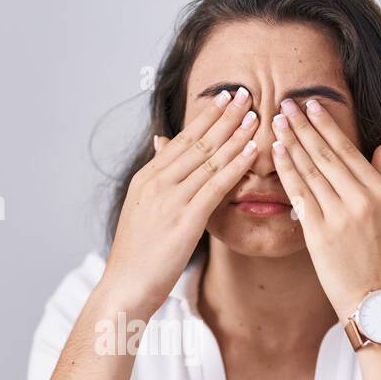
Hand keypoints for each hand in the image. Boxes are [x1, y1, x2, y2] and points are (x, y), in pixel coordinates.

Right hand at [101, 87, 258, 310]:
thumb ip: (155, 180)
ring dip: (235, 135)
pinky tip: (252, 151)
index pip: (180, 140)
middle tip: (244, 94)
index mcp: (147, 179)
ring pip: (209, 159)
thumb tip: (161, 149)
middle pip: (196, 142)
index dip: (204, 117)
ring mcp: (171, 200)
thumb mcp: (141, 210)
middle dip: (223, 116)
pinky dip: (236, 165)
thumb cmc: (136, 255)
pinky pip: (216, 186)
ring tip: (255, 114)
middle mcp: (157, 183)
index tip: (223, 98)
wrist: (125, 286)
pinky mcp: (185, 220)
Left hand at [269, 97, 380, 321]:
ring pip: (311, 171)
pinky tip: (278, 154)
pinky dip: (288, 172)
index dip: (327, 125)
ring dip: (292, 143)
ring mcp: (339, 216)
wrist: (376, 300)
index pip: (348, 150)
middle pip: (326, 155)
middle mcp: (361, 199)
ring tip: (277, 122)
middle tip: (286, 103)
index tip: (311, 105)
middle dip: (304, 126)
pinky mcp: (319, 234)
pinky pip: (300, 195)